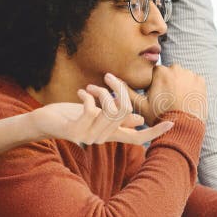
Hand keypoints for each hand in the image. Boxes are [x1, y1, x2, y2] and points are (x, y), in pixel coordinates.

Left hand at [30, 73, 173, 144]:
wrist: (44, 123)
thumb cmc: (71, 116)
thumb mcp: (97, 116)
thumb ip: (117, 117)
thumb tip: (139, 118)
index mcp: (110, 135)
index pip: (138, 138)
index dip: (155, 132)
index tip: (172, 123)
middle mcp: (103, 139)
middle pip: (126, 111)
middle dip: (119, 88)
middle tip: (109, 77)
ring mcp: (89, 137)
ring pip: (110, 108)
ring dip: (101, 91)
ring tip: (90, 88)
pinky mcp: (76, 131)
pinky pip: (92, 109)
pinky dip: (88, 96)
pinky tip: (81, 93)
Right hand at [126, 64, 206, 124]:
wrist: (183, 127)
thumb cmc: (159, 116)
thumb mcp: (139, 105)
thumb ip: (125, 90)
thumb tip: (110, 78)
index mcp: (160, 71)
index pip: (155, 74)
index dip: (154, 86)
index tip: (157, 98)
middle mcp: (176, 68)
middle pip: (169, 74)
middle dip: (168, 84)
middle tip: (167, 101)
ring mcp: (190, 74)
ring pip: (182, 77)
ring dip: (180, 85)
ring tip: (177, 102)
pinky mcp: (201, 81)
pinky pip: (194, 81)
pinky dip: (191, 88)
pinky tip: (187, 100)